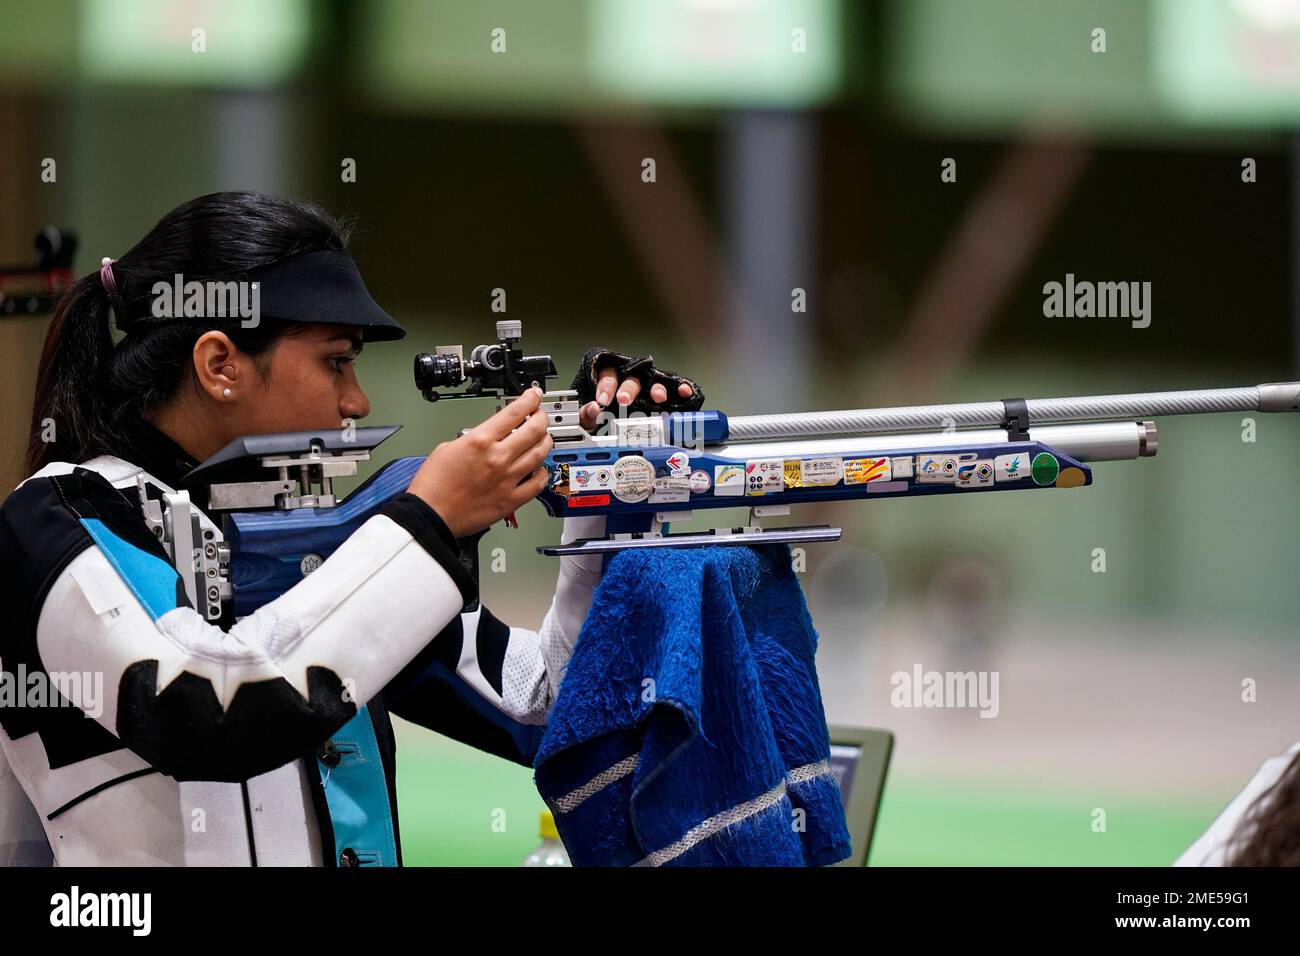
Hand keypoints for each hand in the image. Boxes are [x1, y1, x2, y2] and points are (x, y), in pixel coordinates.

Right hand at [407, 387, 553, 537]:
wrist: (430, 515)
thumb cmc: (433, 486)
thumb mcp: (447, 448)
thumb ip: (473, 439)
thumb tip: (487, 437)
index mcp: (480, 441)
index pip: (515, 412)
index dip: (531, 399)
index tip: (534, 396)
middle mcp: (497, 458)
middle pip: (535, 429)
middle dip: (542, 417)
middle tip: (540, 415)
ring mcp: (507, 479)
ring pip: (541, 453)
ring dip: (545, 441)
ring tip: (543, 438)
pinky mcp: (511, 500)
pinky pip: (538, 483)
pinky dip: (542, 473)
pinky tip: (538, 469)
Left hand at [578, 366, 695, 430]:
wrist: (614, 432)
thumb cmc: (600, 422)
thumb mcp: (586, 421)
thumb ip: (586, 416)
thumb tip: (593, 409)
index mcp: (610, 378)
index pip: (607, 373)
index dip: (606, 384)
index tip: (602, 400)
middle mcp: (631, 379)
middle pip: (631, 377)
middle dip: (629, 388)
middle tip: (624, 401)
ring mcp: (648, 386)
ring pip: (654, 381)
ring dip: (656, 388)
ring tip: (658, 398)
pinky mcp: (663, 396)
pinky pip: (675, 388)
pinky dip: (681, 388)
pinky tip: (685, 392)